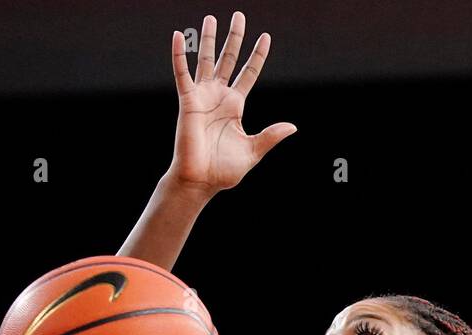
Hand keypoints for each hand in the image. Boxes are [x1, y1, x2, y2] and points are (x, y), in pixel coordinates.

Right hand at [167, 12, 295, 195]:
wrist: (200, 180)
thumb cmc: (223, 171)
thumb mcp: (253, 151)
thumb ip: (270, 136)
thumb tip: (293, 127)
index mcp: (236, 106)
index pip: (249, 73)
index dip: (257, 55)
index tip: (266, 37)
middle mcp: (219, 96)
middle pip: (229, 60)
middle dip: (235, 38)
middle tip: (239, 15)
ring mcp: (203, 96)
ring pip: (207, 60)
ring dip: (210, 39)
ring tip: (211, 17)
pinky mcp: (188, 101)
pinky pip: (182, 74)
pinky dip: (179, 55)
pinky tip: (179, 36)